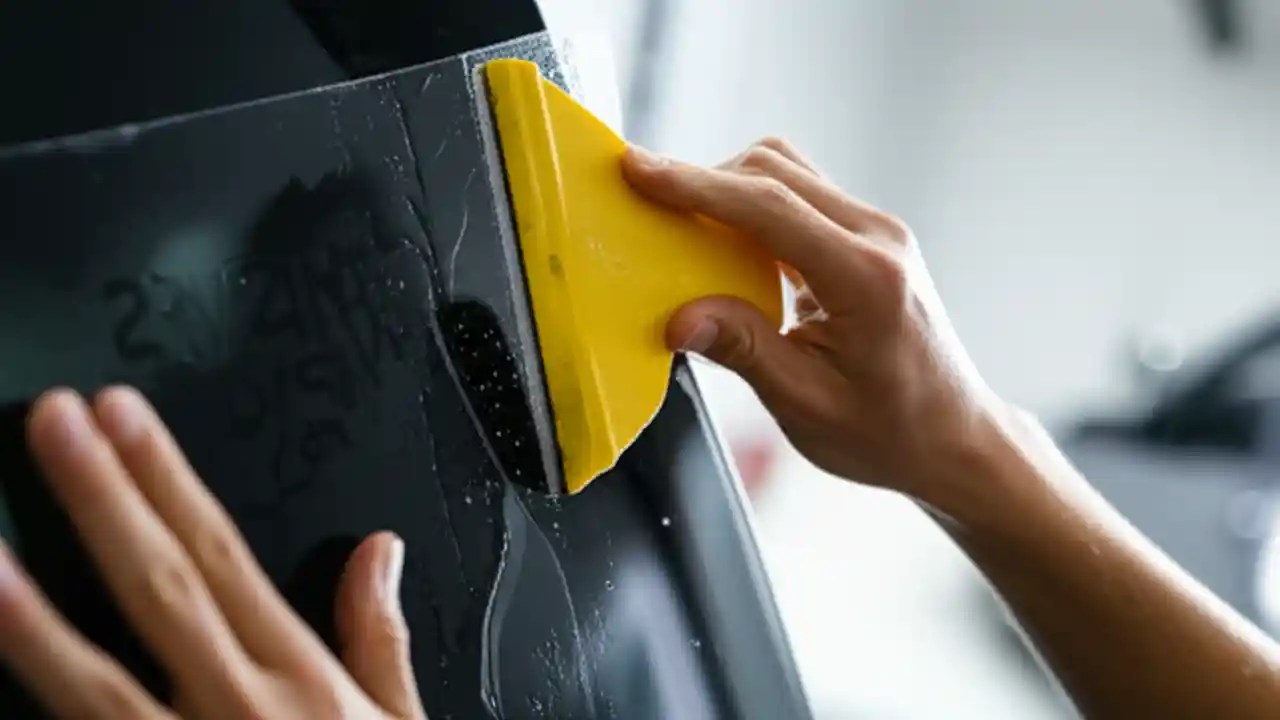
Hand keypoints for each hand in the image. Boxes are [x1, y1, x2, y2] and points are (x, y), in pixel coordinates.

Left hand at [0, 387, 426, 718]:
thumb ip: (382, 638)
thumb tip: (379, 550)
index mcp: (301, 683)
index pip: (223, 559)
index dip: (168, 483)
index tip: (124, 420)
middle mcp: (239, 714)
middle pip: (161, 592)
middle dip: (105, 502)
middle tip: (53, 424)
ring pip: (96, 687)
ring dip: (37, 619)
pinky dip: (39, 710)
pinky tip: (1, 665)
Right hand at [623, 139, 1011, 505]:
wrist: (954, 437)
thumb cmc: (889, 433)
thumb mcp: (807, 405)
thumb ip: (744, 351)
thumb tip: (678, 318)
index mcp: (866, 278)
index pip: (769, 206)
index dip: (695, 184)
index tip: (638, 169)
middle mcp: (877, 238)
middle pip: (776, 170)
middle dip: (703, 180)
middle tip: (644, 204)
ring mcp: (877, 232)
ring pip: (789, 173)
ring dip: (729, 189)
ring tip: (679, 225)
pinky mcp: (868, 238)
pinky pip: (802, 197)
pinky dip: (753, 207)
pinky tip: (724, 243)